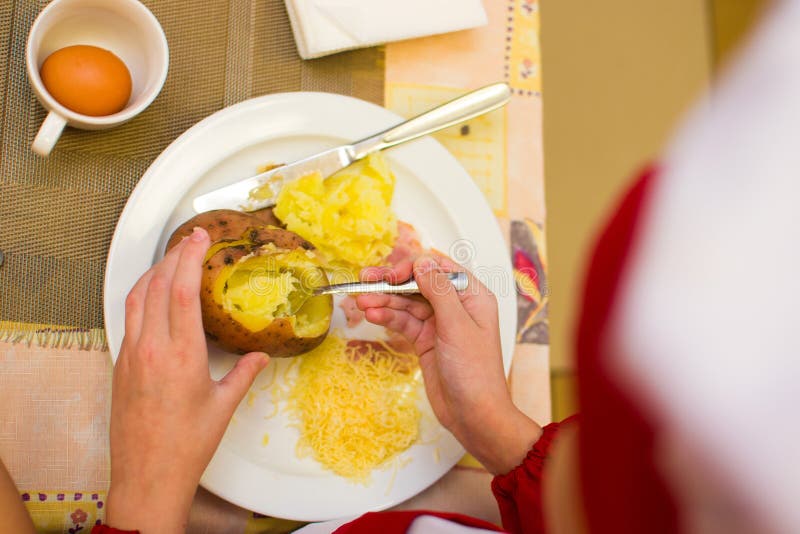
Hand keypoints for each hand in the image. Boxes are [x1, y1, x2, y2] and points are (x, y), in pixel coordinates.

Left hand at [106, 228, 268, 532]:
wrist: (147, 475)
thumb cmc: (185, 445)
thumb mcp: (223, 407)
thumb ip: (243, 374)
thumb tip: (259, 357)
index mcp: (180, 355)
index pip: (181, 291)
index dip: (190, 258)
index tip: (200, 238)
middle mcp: (150, 349)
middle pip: (157, 285)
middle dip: (173, 256)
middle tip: (191, 240)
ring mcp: (131, 355)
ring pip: (137, 297)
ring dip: (153, 272)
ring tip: (171, 259)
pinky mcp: (121, 365)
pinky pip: (129, 316)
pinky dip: (142, 295)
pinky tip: (153, 295)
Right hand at [357, 256, 540, 474]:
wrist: (475, 415)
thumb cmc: (475, 371)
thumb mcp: (456, 326)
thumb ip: (438, 291)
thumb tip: (422, 262)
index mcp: (472, 295)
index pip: (439, 267)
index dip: (413, 266)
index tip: (392, 275)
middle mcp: (456, 305)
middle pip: (419, 283)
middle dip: (392, 282)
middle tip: (364, 280)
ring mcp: (439, 323)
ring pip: (407, 303)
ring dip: (384, 300)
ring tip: (361, 302)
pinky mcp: (426, 340)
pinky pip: (404, 322)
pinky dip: (388, 317)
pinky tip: (372, 315)